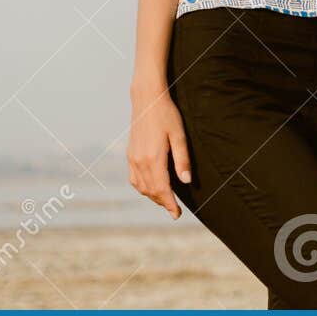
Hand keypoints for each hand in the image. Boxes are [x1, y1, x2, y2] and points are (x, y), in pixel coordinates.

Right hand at [127, 91, 191, 219]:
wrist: (147, 100)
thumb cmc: (167, 115)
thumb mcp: (179, 136)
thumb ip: (182, 159)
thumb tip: (186, 181)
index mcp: (153, 158)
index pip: (161, 189)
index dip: (169, 204)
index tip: (177, 214)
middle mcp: (139, 161)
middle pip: (151, 190)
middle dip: (163, 202)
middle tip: (174, 211)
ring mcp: (132, 158)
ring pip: (141, 186)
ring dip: (153, 196)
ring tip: (166, 201)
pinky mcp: (130, 154)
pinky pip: (134, 178)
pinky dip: (142, 187)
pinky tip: (152, 188)